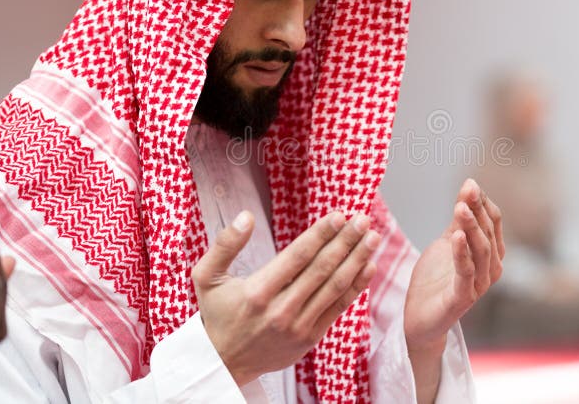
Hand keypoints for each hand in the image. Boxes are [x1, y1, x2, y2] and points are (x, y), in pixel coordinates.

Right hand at [191, 210, 380, 385]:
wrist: (223, 363)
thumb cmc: (216, 314)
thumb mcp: (206, 277)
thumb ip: (224, 245)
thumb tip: (245, 217)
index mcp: (257, 291)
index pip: (298, 256)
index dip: (321, 234)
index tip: (339, 215)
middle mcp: (280, 310)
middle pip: (321, 269)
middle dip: (346, 241)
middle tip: (363, 219)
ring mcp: (298, 326)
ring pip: (334, 287)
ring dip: (356, 260)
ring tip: (372, 237)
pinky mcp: (309, 338)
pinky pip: (337, 308)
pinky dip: (356, 286)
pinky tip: (368, 266)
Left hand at [404, 178, 503, 350]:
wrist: (420, 318)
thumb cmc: (436, 279)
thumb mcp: (447, 242)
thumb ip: (459, 219)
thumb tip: (469, 186)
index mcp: (490, 253)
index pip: (493, 222)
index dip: (483, 202)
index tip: (470, 183)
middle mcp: (490, 269)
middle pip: (488, 233)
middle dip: (478, 209)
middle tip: (468, 189)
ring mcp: (478, 285)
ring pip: (481, 250)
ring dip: (471, 226)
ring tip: (460, 207)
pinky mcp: (462, 298)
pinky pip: (466, 272)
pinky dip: (462, 252)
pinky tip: (455, 235)